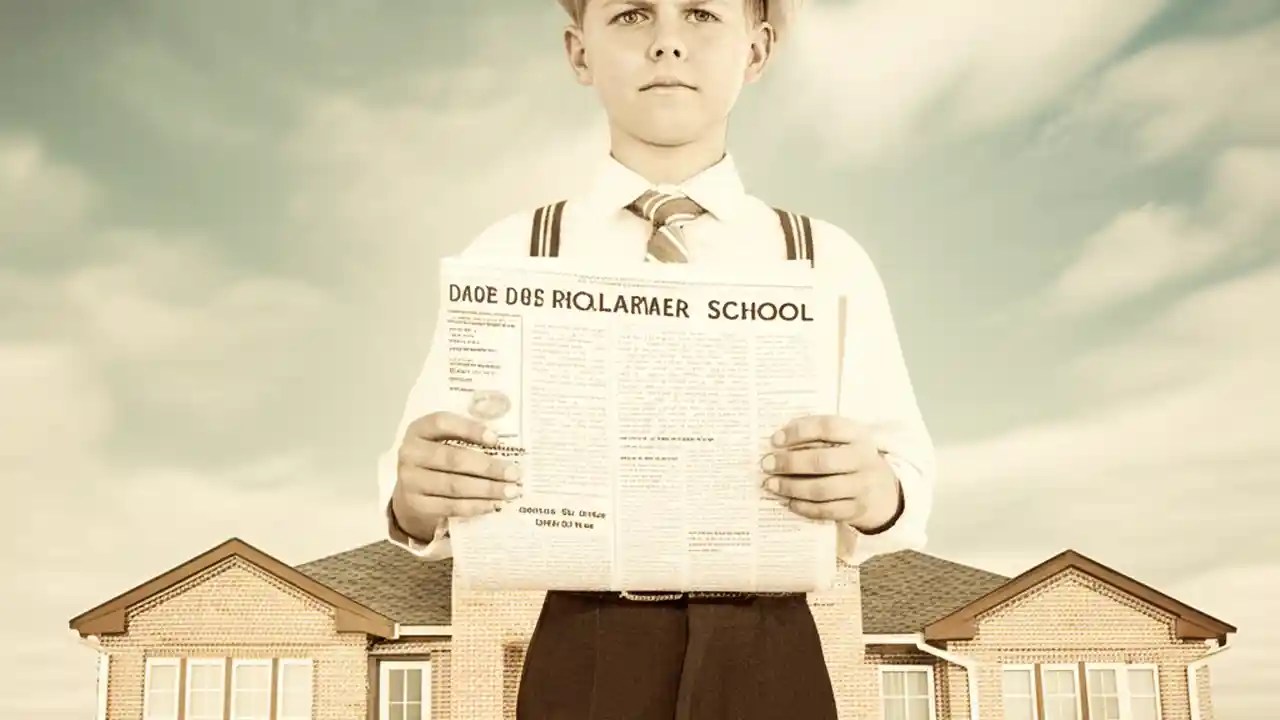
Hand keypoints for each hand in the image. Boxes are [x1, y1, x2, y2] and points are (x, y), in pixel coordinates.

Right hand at [391, 411, 521, 539]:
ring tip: (511, 491)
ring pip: (454, 485)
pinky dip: (475, 506)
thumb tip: (505, 445)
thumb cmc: (435, 462)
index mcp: (418, 430)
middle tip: (514, 473)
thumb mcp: (442, 443)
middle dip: (487, 467)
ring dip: (487, 489)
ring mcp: (410, 481)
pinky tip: (493, 504)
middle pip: (452, 458)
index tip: (496, 439)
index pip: (442, 423)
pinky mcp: (416, 506)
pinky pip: (451, 506)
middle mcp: (410, 453)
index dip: (469, 429)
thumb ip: (466, 439)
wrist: (409, 495)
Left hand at [760, 414, 900, 530]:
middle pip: (822, 461)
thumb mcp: (846, 441)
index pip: (828, 427)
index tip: (775, 439)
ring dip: (791, 487)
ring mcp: (862, 487)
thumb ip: (818, 437)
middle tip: (766, 464)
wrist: (885, 492)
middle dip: (789, 463)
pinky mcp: (857, 509)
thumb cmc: (852, 460)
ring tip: (771, 484)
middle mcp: (863, 459)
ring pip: (821, 489)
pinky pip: (826, 510)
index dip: (799, 431)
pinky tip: (788, 501)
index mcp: (858, 435)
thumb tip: (778, 440)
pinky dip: (804, 507)